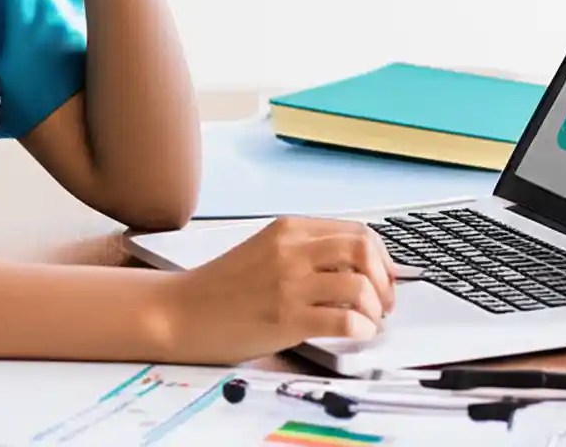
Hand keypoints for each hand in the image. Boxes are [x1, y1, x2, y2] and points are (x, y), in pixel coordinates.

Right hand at [164, 217, 397, 364]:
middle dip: (385, 279)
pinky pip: (345, 321)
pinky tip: (356, 335)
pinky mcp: (286, 317)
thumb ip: (305, 252)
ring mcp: (288, 284)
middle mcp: (291, 251)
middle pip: (364, 250)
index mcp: (288, 230)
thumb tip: (356, 268)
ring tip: (369, 322)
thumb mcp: (265, 252)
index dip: (381, 257)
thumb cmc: (221, 288)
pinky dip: (362, 330)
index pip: (357, 232)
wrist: (180, 311)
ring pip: (360, 286)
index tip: (384, 278)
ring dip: (376, 308)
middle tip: (383, 301)